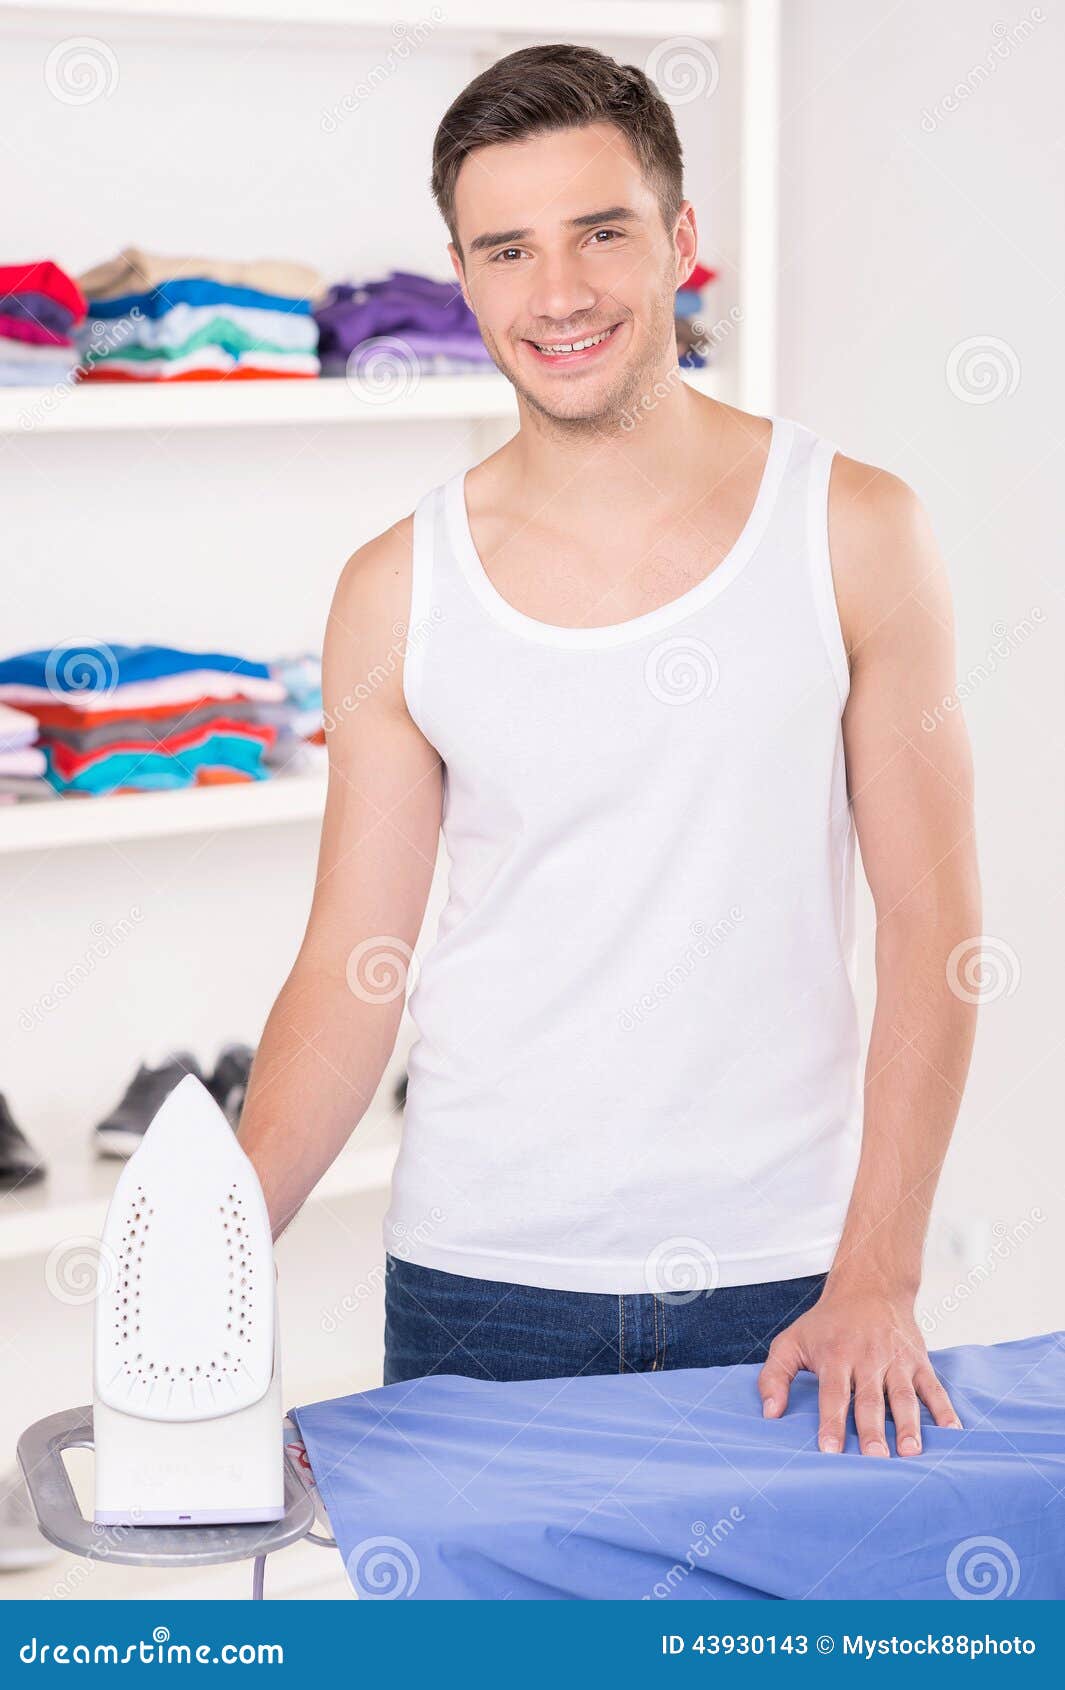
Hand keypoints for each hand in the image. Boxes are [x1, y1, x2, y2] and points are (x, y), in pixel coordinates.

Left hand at [756, 1281, 962, 1456]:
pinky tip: (952, 1433)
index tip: (830, 1451)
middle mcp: (867, 1358)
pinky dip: (944, 1409)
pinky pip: (933, 1387)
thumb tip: (770, 1414)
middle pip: (870, 1398)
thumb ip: (774, 1376)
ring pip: (903, 1395)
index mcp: (835, 1356)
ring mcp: (896, 1359)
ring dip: (908, 1424)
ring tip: (911, 1452)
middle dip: (872, 1430)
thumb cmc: (826, 1324)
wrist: (870, 1286)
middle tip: (875, 1459)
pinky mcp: (919, 1360)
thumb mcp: (791, 1341)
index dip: (831, 1421)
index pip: (833, 1393)